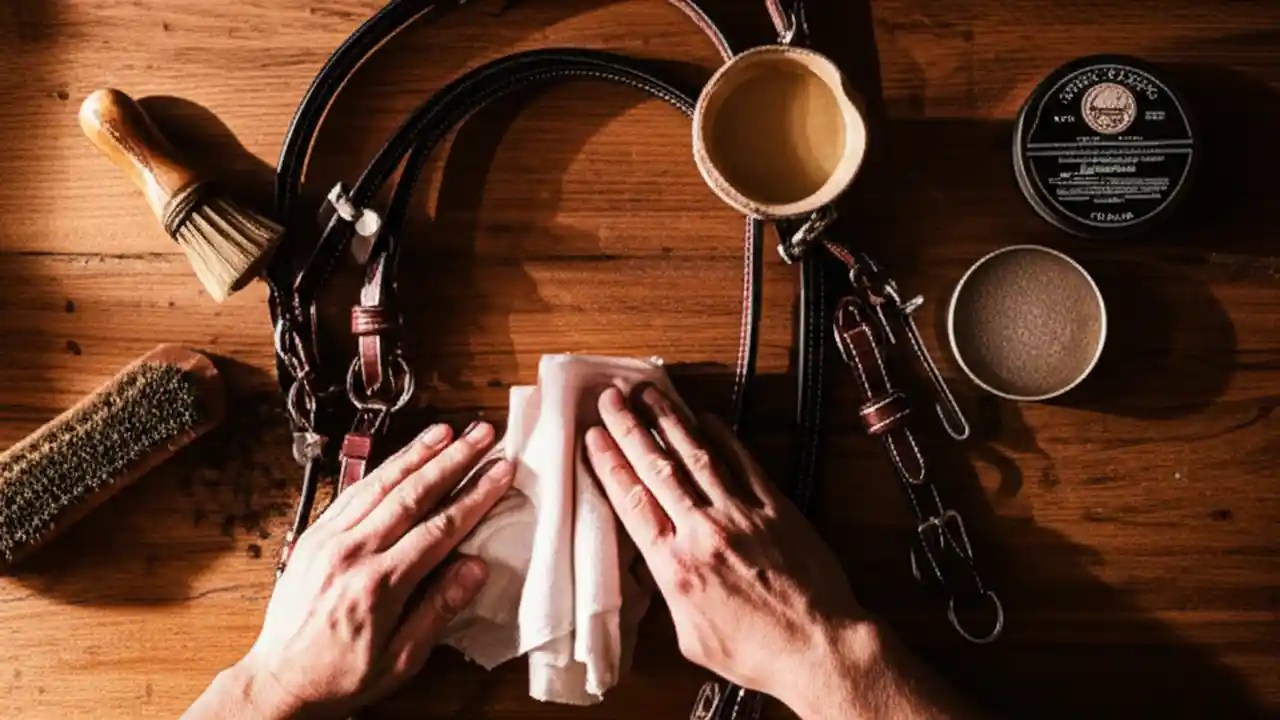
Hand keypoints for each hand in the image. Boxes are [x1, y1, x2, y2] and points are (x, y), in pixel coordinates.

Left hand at [185, 422, 514, 719]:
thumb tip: (475, 568)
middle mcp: (351, 553)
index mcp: (378, 585)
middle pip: (413, 493)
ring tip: (447, 431)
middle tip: (481, 434)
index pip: (439, 527)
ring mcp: (328, 539)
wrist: (279, 680)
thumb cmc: (340, 676)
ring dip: (417, 453)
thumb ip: (439, 610)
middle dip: (453, 460)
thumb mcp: (401, 660)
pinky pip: (353, 492)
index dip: (475, 495)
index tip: (500, 471)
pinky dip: (381, 469)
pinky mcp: (313, 535)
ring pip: (381, 483)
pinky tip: (402, 456)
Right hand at [583, 385, 865, 711]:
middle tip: (610, 397)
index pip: (633, 502)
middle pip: (657, 468)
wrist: (817, 648)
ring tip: (648, 392)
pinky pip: (742, 461)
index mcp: (675, 566)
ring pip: (696, 455)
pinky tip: (703, 416)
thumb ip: (670, 592)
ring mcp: (741, 514)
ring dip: (669, 420)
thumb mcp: (691, 637)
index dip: (610, 464)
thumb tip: (658, 566)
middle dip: (629, 428)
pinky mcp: (775, 507)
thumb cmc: (756, 653)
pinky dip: (721, 435)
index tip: (593, 436)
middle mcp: (703, 531)